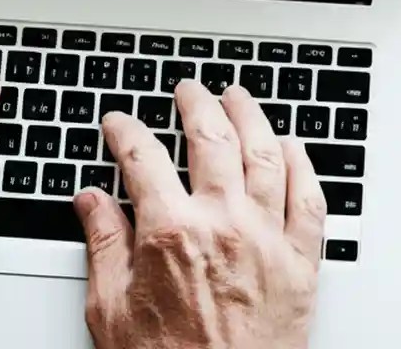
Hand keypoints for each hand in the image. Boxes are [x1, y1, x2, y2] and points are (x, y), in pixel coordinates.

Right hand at [75, 80, 326, 348]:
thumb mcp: (110, 310)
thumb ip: (103, 244)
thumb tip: (91, 201)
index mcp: (169, 233)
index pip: (141, 156)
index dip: (125, 130)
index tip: (119, 123)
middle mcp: (223, 224)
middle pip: (210, 138)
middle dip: (195, 104)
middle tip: (187, 90)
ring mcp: (267, 239)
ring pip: (264, 155)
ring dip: (250, 117)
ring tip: (238, 98)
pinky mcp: (301, 262)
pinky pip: (309, 199)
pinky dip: (302, 165)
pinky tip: (291, 148)